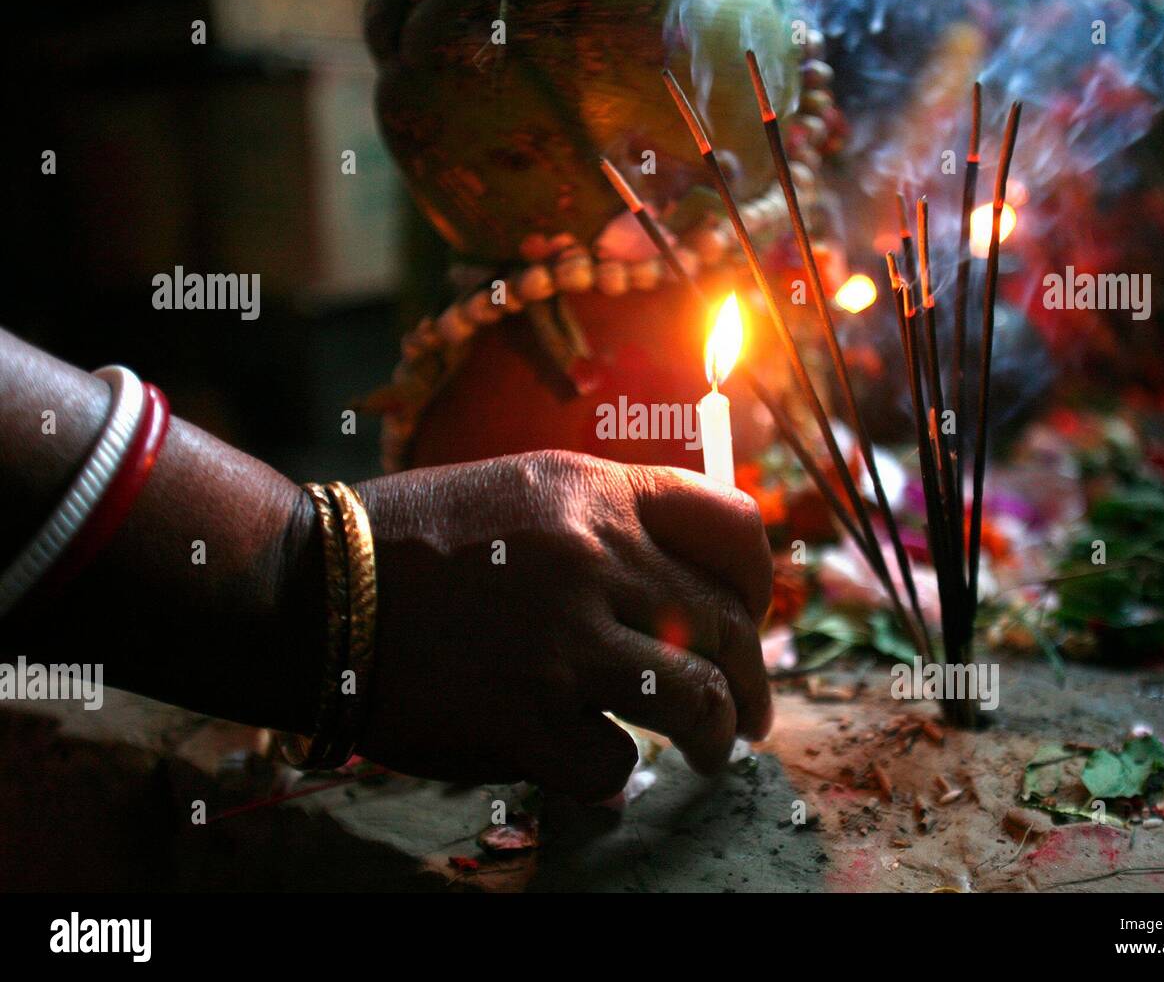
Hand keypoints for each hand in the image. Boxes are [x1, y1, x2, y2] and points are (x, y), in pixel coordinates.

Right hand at [352, 450, 772, 801]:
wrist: (312, 587)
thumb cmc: (417, 540)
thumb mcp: (525, 489)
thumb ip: (609, 521)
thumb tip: (686, 579)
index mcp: (597, 494)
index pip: (734, 525)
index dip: (758, 583)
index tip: (750, 618)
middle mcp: (594, 558)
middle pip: (727, 624)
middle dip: (749, 681)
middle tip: (749, 714)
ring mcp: (562, 639)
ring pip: (696, 699)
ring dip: (714, 735)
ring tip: (710, 751)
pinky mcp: (525, 715)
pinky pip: (614, 760)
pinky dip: (614, 768)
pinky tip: (595, 759)